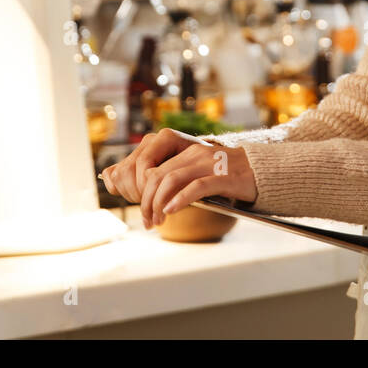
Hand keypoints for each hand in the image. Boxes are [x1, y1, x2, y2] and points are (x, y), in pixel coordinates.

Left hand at [100, 129, 257, 229]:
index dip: (133, 186)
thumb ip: (154, 173)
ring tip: (157, 221)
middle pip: (154, 174)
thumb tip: (110, 177)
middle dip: (144, 200)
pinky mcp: (224, 176)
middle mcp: (190, 151)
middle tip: (147, 221)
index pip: (143, 164)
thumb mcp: (184, 170)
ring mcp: (207, 161)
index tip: (136, 206)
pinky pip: (196, 186)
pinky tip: (172, 210)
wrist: (257, 171)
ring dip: (158, 204)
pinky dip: (180, 199)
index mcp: (178, 146)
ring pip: (171, 179)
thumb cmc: (217, 174)